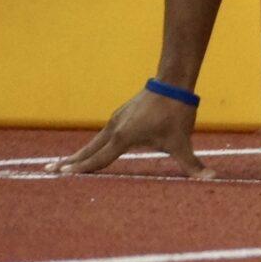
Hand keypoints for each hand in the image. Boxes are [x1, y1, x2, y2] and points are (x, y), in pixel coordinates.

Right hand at [50, 88, 213, 178]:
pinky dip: (91, 144)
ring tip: (63, 164)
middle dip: (69, 162)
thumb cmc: (176, 114)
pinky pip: (102, 133)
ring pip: (93, 141)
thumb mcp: (182, 142)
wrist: (173, 83)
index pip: (98, 159)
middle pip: (87, 150)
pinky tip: (89, 149)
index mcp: (123, 138)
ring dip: (78, 153)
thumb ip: (192, 164)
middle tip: (48, 171)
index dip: (81, 170)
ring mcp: (116, 120)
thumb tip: (212, 178)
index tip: (61, 176)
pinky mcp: (121, 114)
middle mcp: (114, 129)